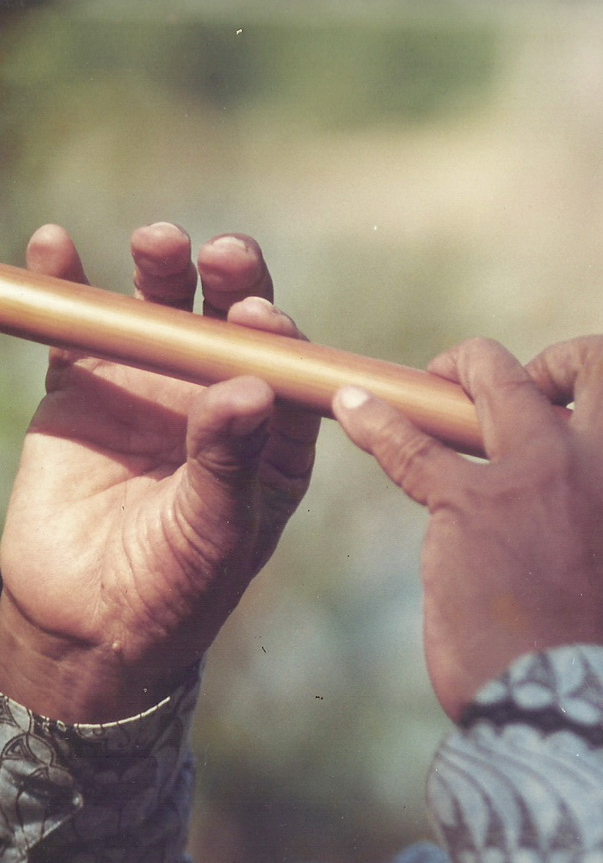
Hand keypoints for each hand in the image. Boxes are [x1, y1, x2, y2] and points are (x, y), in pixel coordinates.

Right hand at [0, 224, 319, 722]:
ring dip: (164, 267)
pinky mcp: (87, 387)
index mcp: (276, 433)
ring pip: (164, 310)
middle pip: (233, 321)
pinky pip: (82, 329)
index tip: (260, 316)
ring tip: (160, 240)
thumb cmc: (176, 587)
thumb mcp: (214, 532)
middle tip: (226, 257)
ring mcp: (154, 386)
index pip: (287, 368)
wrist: (86, 623)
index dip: (277, 337)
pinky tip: (56, 246)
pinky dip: (69, 283)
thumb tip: (251, 389)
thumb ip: (229, 463)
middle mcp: (222, 398)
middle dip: (234, 282)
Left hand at [332, 334, 602, 719]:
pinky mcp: (472, 504)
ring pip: (500, 373)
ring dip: (469, 369)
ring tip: (445, 384)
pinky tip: (353, 407)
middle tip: (541, 393)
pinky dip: (375, 421)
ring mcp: (547, 475)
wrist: (560, 712)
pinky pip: (411, 439)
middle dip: (572, 360)